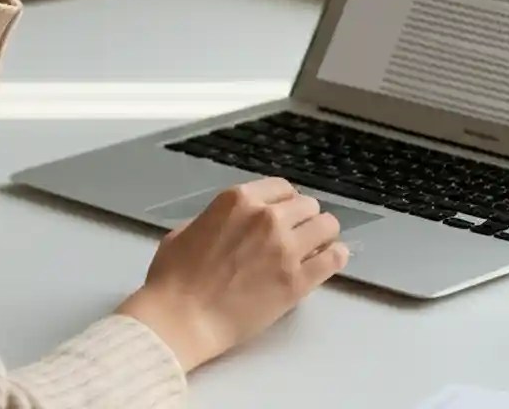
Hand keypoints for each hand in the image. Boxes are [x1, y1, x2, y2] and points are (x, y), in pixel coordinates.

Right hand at [117, 179, 348, 372]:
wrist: (179, 320)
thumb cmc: (172, 281)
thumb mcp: (186, 231)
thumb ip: (217, 219)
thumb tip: (231, 223)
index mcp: (239, 201)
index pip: (282, 188)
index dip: (286, 201)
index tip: (287, 213)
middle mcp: (268, 218)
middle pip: (308, 205)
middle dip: (304, 219)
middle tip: (298, 234)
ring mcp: (286, 248)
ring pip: (327, 226)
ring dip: (323, 234)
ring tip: (317, 246)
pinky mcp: (298, 280)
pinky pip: (334, 258)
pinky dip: (336, 256)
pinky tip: (330, 259)